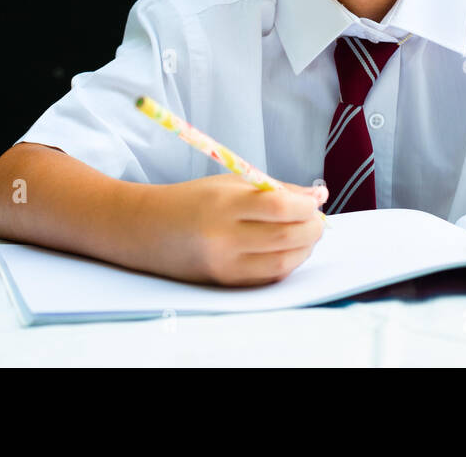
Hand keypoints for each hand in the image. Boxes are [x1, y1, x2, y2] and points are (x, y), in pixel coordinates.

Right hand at [153, 173, 327, 286]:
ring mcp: (224, 264)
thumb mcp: (232, 183)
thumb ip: (276, 189)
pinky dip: (286, 264)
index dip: (306, 207)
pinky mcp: (225, 282)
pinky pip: (268, 277)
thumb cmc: (193, 200)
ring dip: (304, 249)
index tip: (315, 202)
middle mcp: (224, 237)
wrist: (147, 229)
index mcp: (225, 204)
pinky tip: (287, 250)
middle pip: (286, 238)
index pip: (279, 207)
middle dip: (312, 229)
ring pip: (282, 263)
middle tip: (317, 220)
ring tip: (306, 235)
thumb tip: (318, 197)